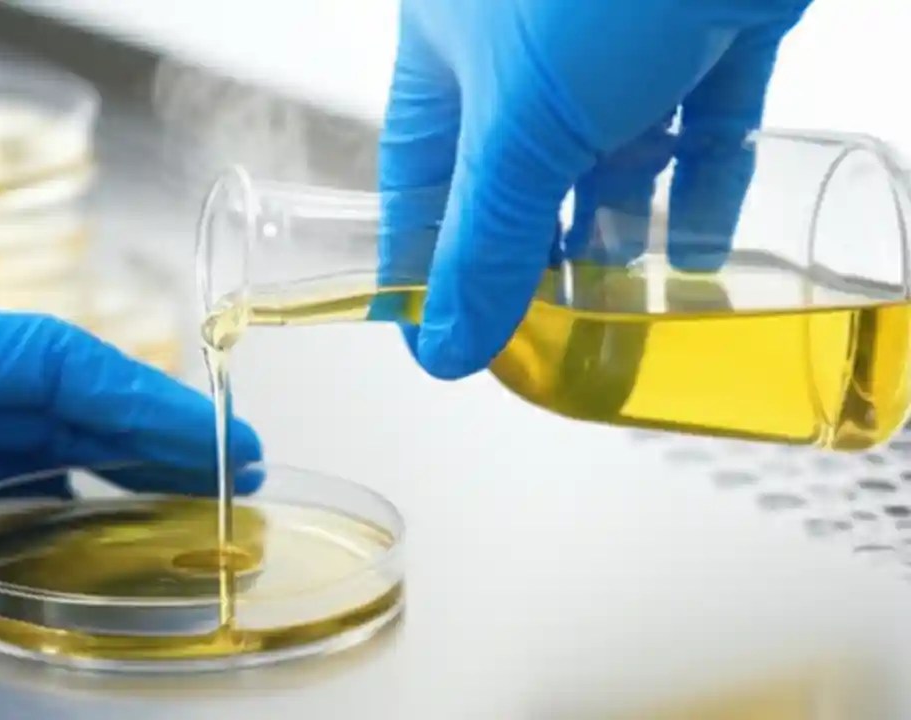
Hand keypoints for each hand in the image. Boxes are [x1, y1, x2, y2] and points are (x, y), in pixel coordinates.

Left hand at [0, 290, 259, 632]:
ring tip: (173, 510)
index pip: (49, 366)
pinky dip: (27, 528)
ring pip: (21, 461)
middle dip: (145, 437)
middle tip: (229, 472)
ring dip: (101, 482)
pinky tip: (61, 549)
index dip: (140, 397)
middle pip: (54, 411)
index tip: (215, 433)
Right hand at [379, 0, 812, 378]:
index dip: (424, 261)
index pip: (422, 178)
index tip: (435, 334)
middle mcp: (528, 41)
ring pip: (612, 149)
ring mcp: (622, 29)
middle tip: (540, 335)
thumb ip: (485, 244)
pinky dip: (698, 180)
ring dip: (616, 225)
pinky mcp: (709, 21)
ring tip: (621, 301)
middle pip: (519, 172)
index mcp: (451, 51)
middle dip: (531, 255)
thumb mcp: (520, 131)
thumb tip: (448, 346)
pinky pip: (700, 117)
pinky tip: (693, 246)